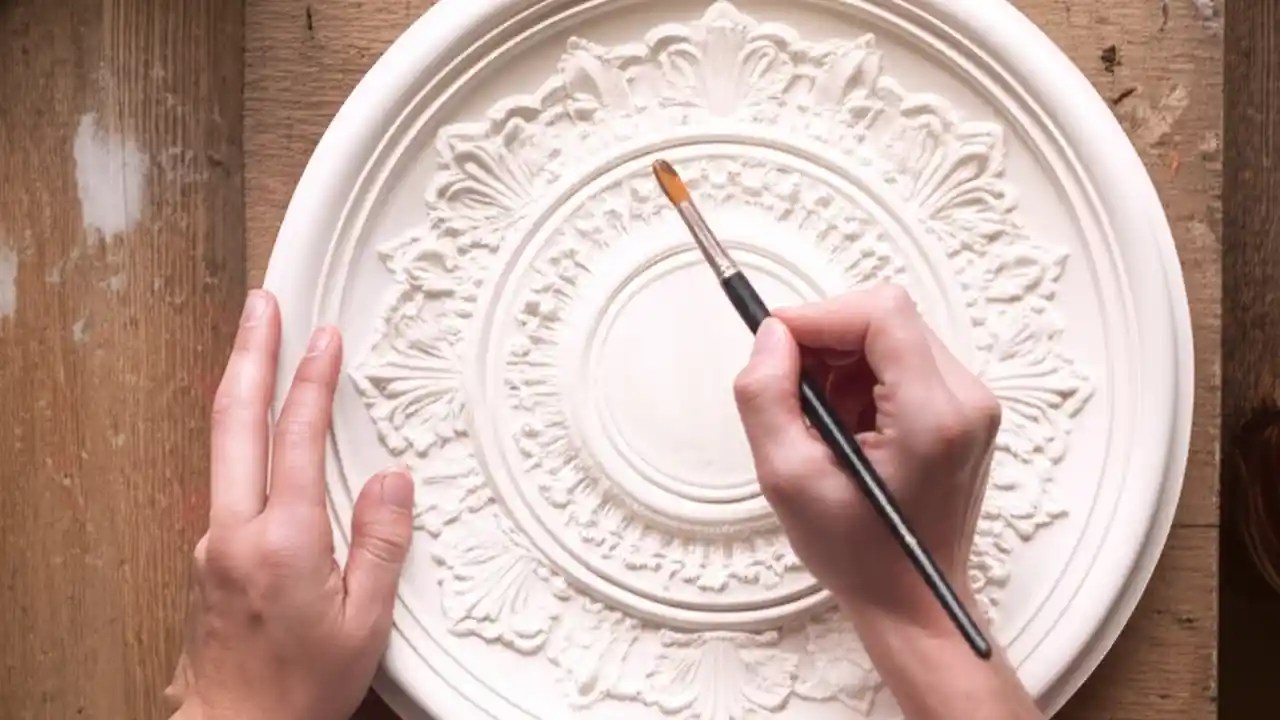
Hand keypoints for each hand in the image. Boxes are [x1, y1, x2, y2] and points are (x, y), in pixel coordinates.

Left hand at [165, 290, 415, 719]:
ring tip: (258, 345)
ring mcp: (214, 540)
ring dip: (241, 386)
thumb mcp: (364, 625)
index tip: (323, 335)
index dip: (311, 380)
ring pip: (223, 444)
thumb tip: (393, 479)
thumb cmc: (301, 688)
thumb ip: (381, 544)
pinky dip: (242, 433)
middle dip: (250, 352)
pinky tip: (259, 424)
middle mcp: (236, 532)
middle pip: (234, 420)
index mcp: (283, 542)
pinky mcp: (210, 553)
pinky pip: (227, 476)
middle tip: (262, 304)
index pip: (295, 438)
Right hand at [734, 283, 996, 622]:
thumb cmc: (859, 555)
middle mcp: (966, 402)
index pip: (881, 313)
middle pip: (887, 318)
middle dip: (827, 341)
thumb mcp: (787, 479)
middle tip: (792, 390)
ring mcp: (972, 406)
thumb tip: (771, 336)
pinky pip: (904, 362)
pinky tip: (846, 428)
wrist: (912, 601)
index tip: (776, 341)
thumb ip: (767, 397)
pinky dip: (863, 380)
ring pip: (893, 336)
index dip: (819, 315)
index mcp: (933, 417)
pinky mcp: (963, 412)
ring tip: (821, 422)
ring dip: (843, 364)